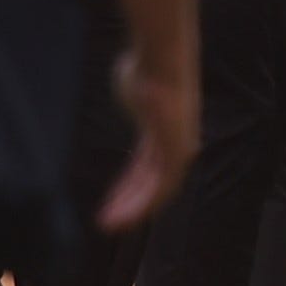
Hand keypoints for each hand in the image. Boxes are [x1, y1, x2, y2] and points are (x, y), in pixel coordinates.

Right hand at [98, 44, 198, 230]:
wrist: (160, 61)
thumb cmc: (144, 67)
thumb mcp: (132, 85)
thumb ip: (131, 95)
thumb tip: (125, 79)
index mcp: (165, 131)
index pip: (148, 165)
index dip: (129, 184)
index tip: (111, 197)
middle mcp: (177, 144)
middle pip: (152, 181)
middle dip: (128, 200)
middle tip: (106, 219)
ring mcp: (180, 150)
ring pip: (156, 191)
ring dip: (131, 209)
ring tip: (107, 224)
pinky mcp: (178, 155)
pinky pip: (159, 190)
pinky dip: (138, 206)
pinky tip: (119, 216)